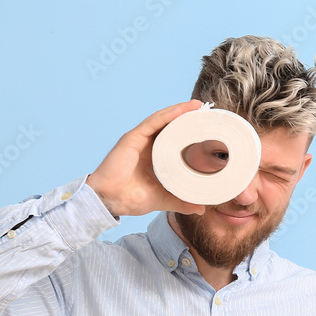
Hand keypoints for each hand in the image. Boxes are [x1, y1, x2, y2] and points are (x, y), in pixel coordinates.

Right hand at [86, 100, 207, 217]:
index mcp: (153, 154)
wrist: (110, 201)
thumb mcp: (163, 199)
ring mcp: (139, 139)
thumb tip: (201, 208)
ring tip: (197, 106)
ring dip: (180, 110)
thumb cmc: (130, 199)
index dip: (188, 130)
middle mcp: (146, 143)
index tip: (205, 127)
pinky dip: (167, 115)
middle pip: (169, 124)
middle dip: (187, 116)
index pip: (172, 136)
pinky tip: (181, 110)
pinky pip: (152, 122)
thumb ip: (181, 201)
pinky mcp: (132, 138)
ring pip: (162, 119)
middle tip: (206, 112)